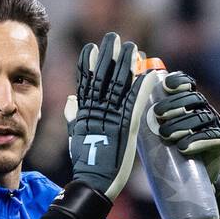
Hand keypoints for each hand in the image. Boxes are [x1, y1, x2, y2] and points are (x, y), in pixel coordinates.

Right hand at [63, 31, 159, 199]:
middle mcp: (97, 110)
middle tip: (114, 38)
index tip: (92, 47)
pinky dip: (142, 89)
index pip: (86, 82)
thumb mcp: (75, 135)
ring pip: (119, 86)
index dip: (89, 63)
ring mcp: (112, 118)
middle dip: (109, 56)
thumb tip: (70, 99)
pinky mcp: (126, 127)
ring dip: (127, 65)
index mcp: (85, 111)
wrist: (93, 180)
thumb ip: (73, 116)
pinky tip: (149, 75)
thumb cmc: (85, 161)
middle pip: (103, 78)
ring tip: (133, 48)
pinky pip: (135, 104)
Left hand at [151, 70, 219, 185]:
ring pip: (202, 118)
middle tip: (157, 114)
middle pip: (194, 99)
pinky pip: (213, 137)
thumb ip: (146, 121)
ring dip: (182, 124)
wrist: (188, 180)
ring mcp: (215, 125)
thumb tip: (124, 105)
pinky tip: (183, 148)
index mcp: (190, 103)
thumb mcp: (156, 134)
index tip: (165, 86)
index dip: (179, 81)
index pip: (188, 84)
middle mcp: (205, 110)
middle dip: (175, 104)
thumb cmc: (168, 153)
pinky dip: (197, 141)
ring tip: (165, 135)